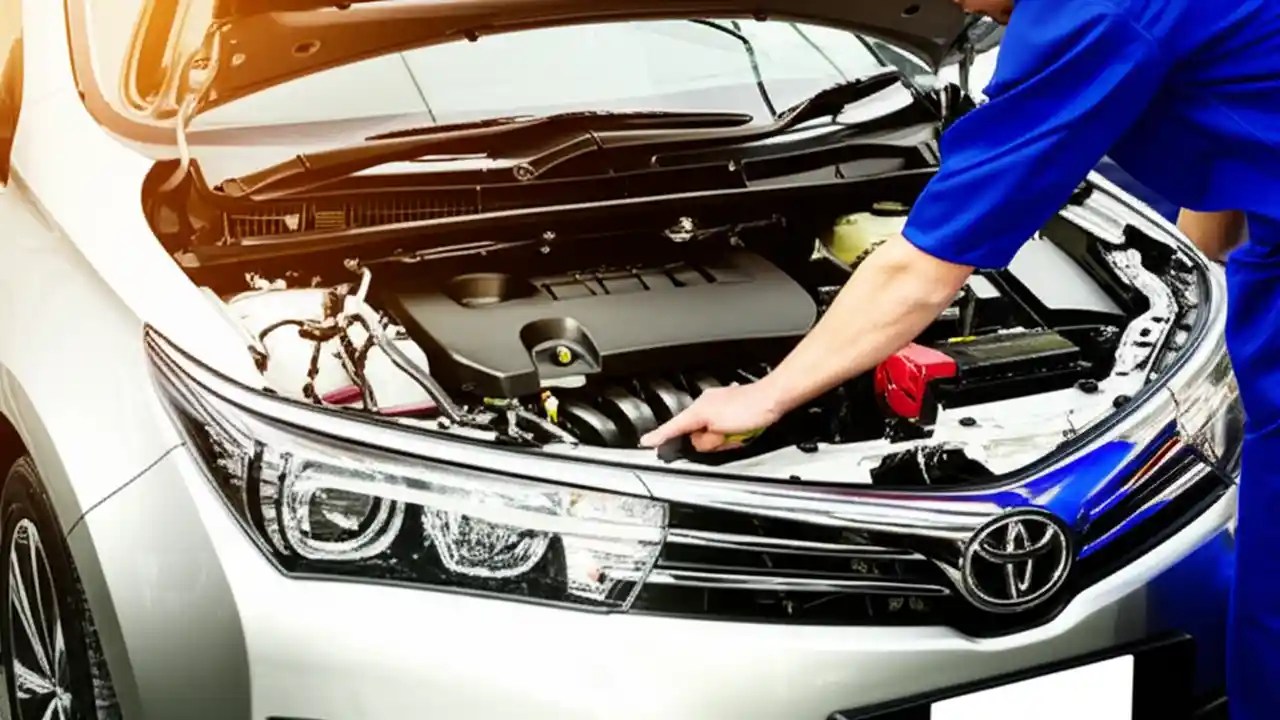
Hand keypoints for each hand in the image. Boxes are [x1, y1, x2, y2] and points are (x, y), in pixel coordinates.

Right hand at [639, 382, 784, 452]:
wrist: (773, 398)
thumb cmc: (752, 412)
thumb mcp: (722, 435)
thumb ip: (705, 441)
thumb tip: (698, 442)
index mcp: (699, 409)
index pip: (674, 426)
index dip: (659, 435)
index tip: (646, 442)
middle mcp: (705, 402)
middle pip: (694, 430)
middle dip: (707, 440)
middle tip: (725, 442)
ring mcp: (716, 401)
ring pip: (708, 427)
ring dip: (719, 436)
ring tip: (737, 435)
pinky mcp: (728, 402)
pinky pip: (719, 421)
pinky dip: (725, 429)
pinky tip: (740, 430)